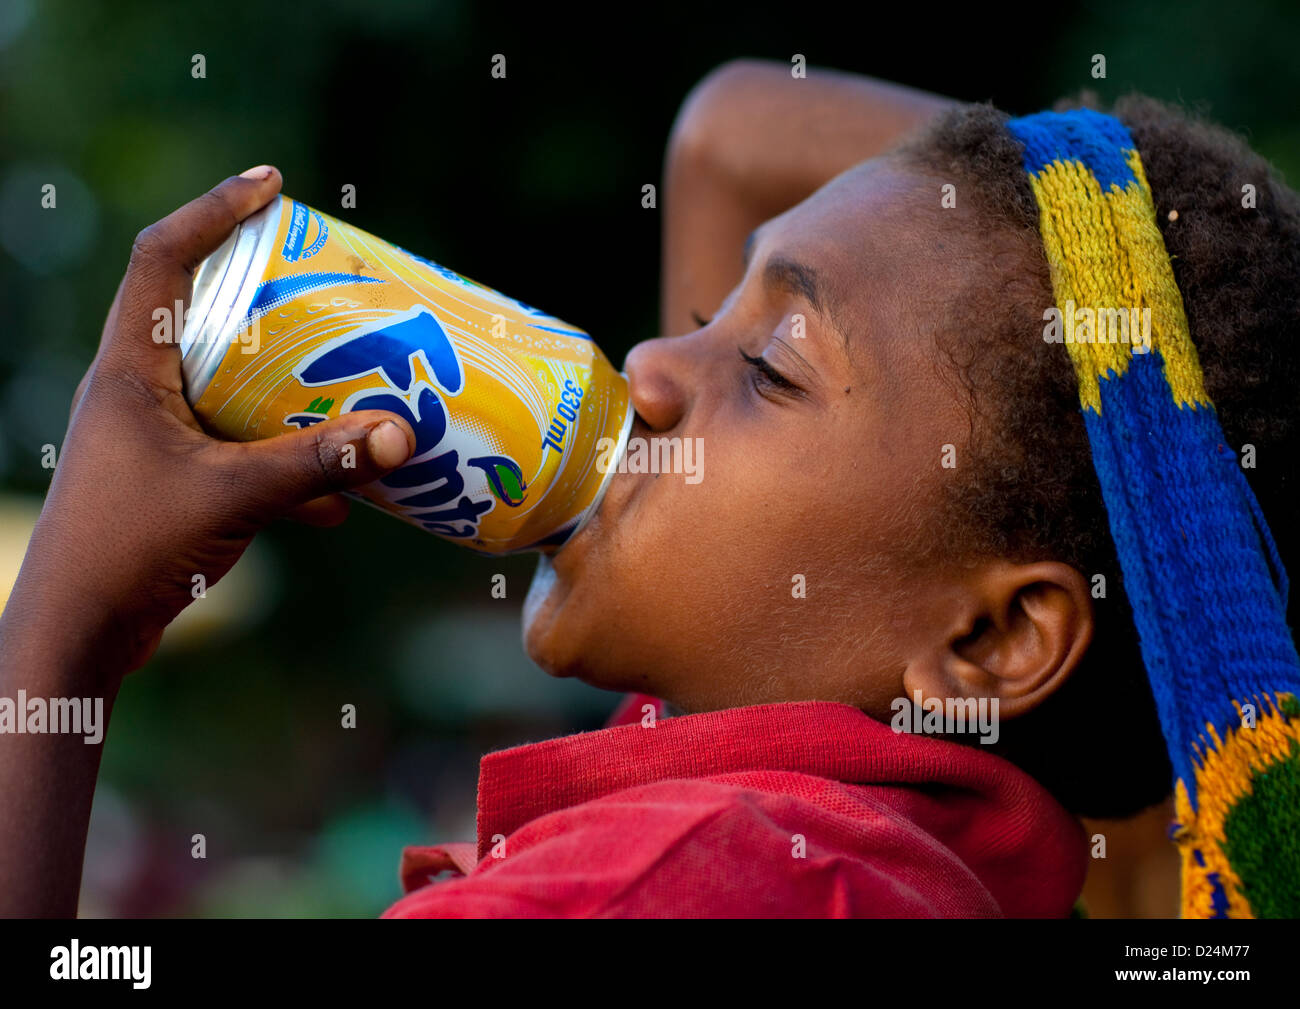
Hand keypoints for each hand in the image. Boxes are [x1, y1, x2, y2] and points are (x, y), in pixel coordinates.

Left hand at [23, 166, 415, 674]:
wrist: (78, 635)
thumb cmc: (130, 549)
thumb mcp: (232, 497)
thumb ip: (316, 464)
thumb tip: (401, 434)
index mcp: (128, 369)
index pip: (161, 257)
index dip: (213, 210)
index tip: (272, 184)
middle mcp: (137, 390)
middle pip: (204, 314)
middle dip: (271, 300)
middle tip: (332, 288)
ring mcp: (155, 437)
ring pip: (230, 385)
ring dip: (289, 385)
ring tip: (351, 383)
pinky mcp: (174, 480)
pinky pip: (240, 448)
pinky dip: (289, 464)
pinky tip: (341, 499)